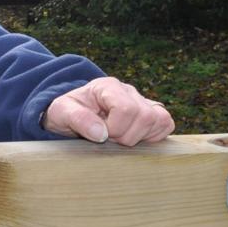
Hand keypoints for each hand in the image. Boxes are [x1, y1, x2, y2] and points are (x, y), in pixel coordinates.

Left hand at [42, 77, 173, 145]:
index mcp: (107, 87)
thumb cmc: (66, 112)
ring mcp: (141, 101)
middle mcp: (128, 91)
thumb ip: (78, 119)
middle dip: (127, 136)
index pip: (126, 108)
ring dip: (141, 137)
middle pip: (146, 116)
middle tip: (110, 139)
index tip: (101, 136)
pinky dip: (154, 137)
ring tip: (120, 139)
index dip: (115, 129)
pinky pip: (166, 124)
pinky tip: (135, 139)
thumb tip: (100, 134)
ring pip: (160, 120)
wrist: (70, 113)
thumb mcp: (61, 113)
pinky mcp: (150, 112)